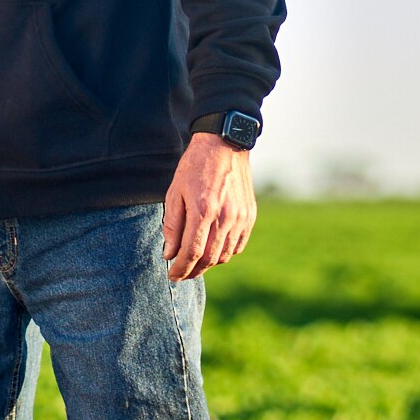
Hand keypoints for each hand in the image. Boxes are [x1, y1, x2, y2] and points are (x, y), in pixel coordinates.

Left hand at [163, 133, 257, 281]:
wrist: (224, 145)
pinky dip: (225, 253)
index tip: (172, 275)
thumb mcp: (175, 193)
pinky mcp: (249, 216)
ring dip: (208, 265)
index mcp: (203, 211)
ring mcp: (240, 218)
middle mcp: (225, 217)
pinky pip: (238, 245)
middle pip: (209, 259)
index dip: (180, 268)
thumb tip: (170, 253)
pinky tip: (213, 251)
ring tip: (195, 264)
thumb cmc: (194, 167)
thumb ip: (172, 226)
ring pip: (225, 255)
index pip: (192, 253)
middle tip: (181, 274)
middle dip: (192, 271)